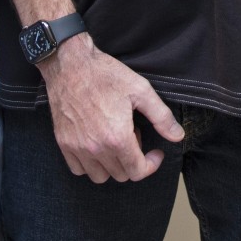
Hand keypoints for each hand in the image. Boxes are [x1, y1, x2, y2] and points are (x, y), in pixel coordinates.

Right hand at [40, 34, 184, 183]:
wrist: (71, 64)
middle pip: (121, 174)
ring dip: (112, 165)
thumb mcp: (141, 90)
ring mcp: (77, 148)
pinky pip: (78, 169)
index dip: (151, 164)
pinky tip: (97, 144)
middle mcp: (96, 148)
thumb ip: (161, 117)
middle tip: (133, 134)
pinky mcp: (63, 143)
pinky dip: (90, 164)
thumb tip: (177, 136)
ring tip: (115, 139)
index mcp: (117, 138)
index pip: (137, 172)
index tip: (155, 152)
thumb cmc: (106, 75)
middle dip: (133, 159)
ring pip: (100, 176)